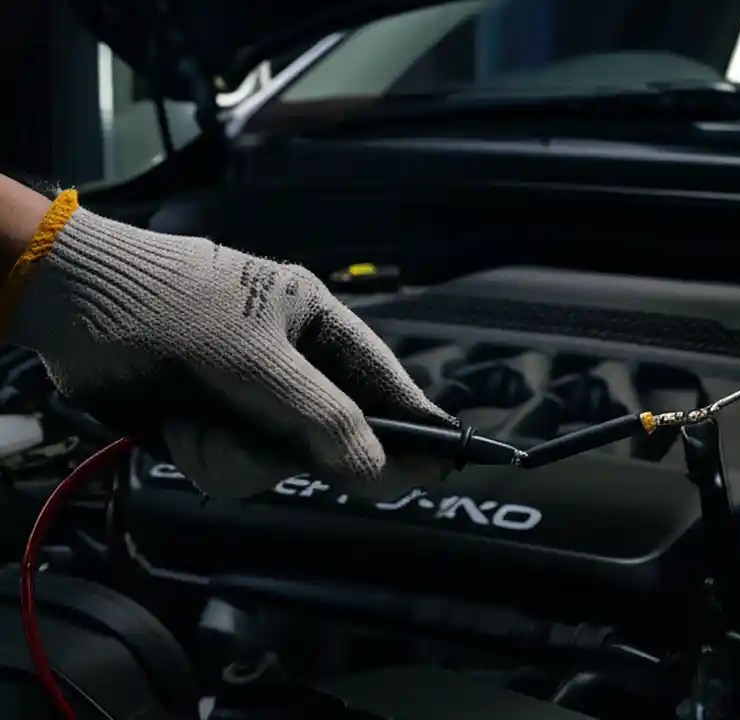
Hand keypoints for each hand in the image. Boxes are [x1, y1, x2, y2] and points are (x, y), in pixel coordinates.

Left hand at [6, 192, 454, 498]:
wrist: (70, 310)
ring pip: (281, 459)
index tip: (441, 463)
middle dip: (299, 449)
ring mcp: (249, 395)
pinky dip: (210, 458)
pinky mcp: (211, 422)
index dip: (412, 420)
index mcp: (315, 321)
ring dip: (242, 456)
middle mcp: (289, 360)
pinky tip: (182, 433)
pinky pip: (237, 464)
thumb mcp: (256, 363)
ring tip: (202, 429)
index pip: (382, 378)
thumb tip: (381, 473)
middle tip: (280, 449)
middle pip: (332, 433)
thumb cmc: (173, 311)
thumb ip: (322, 418)